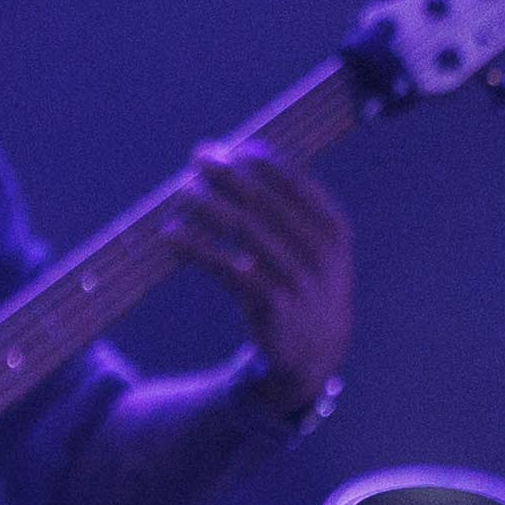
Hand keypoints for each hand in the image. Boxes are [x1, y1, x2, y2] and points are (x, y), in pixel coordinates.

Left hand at [184, 141, 351, 402]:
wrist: (313, 355)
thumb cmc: (300, 286)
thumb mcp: (311, 246)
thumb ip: (285, 210)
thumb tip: (234, 161)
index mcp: (331, 226)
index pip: (291, 180)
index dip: (254, 159)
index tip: (225, 148)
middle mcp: (319, 249)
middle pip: (263, 200)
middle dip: (226, 175)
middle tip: (197, 160)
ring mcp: (298, 279)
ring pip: (243, 230)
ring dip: (207, 206)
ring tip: (180, 194)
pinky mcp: (273, 306)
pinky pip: (227, 269)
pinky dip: (197, 248)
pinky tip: (173, 236)